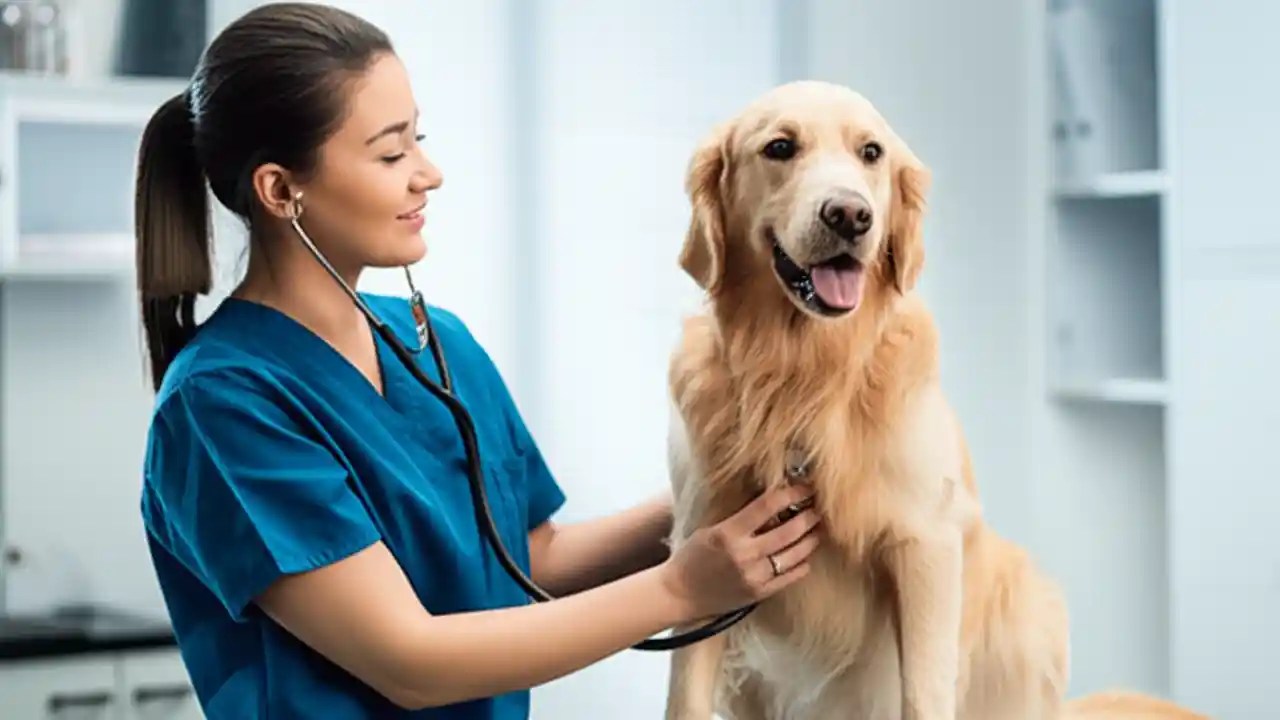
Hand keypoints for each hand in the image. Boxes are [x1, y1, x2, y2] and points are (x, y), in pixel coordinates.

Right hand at [659, 484, 820, 621]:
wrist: (680, 594)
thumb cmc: (692, 557)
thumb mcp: (711, 529)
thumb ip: (739, 518)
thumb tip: (770, 501)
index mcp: (729, 533)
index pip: (767, 506)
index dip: (791, 494)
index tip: (804, 488)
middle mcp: (745, 555)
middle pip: (789, 530)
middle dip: (809, 516)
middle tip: (819, 508)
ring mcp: (755, 577)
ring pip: (795, 554)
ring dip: (811, 539)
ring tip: (817, 529)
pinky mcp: (760, 593)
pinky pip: (791, 577)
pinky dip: (802, 564)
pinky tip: (806, 555)